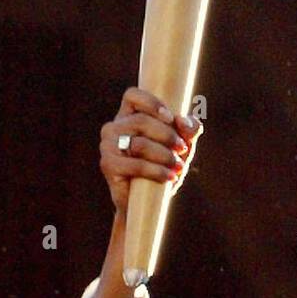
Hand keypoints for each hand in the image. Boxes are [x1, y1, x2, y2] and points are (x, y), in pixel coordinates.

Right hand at [100, 87, 203, 216]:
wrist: (147, 202)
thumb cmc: (164, 167)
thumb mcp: (182, 146)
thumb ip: (189, 129)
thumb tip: (184, 121)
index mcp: (128, 116)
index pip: (133, 95)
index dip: (151, 103)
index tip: (170, 118)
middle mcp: (114, 127)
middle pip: (141, 121)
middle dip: (168, 135)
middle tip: (183, 149)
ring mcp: (107, 146)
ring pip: (139, 143)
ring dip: (165, 155)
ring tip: (179, 166)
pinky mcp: (109, 165)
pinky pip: (135, 164)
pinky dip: (157, 171)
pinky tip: (170, 177)